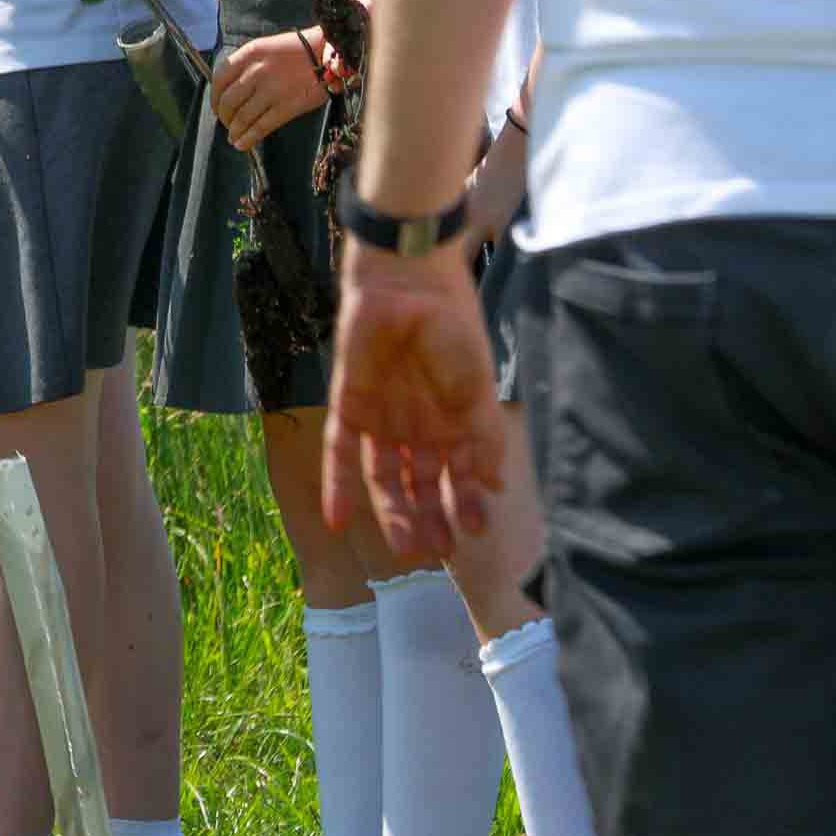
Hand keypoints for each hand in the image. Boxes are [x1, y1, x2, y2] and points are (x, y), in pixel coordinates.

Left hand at [215, 26, 344, 151]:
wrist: (327, 51)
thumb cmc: (297, 50)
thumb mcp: (265, 47)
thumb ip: (247, 65)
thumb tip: (231, 90)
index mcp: (248, 54)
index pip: (219, 79)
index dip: (214, 97)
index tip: (215, 106)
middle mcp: (255, 72)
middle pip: (228, 101)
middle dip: (224, 116)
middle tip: (226, 123)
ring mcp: (270, 91)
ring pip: (242, 117)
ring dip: (234, 130)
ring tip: (232, 136)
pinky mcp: (286, 107)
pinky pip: (261, 127)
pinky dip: (248, 138)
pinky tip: (242, 144)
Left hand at [320, 245, 504, 558]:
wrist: (408, 281)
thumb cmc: (451, 327)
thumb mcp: (477, 387)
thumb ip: (483, 437)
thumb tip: (497, 486)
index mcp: (451, 420)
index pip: (457, 473)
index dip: (464, 504)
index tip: (476, 532)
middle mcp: (416, 424)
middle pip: (420, 482)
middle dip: (431, 518)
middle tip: (441, 554)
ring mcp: (381, 417)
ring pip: (384, 477)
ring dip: (394, 513)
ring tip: (407, 551)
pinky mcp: (348, 405)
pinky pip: (339, 451)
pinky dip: (338, 485)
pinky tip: (338, 520)